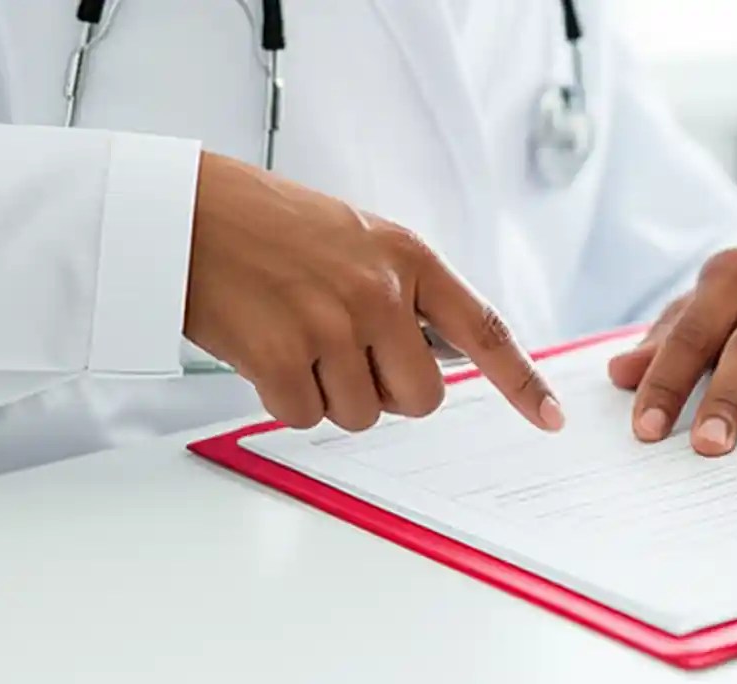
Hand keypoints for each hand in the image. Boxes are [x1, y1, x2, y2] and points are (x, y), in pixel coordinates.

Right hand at [184, 152, 561, 432]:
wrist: (187, 211)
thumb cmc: (270, 225)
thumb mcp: (359, 240)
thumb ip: (405, 293)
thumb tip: (435, 360)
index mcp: (410, 259)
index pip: (484, 329)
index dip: (521, 381)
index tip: (549, 418)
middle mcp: (381, 293)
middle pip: (421, 399)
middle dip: (388, 393)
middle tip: (346, 356)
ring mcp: (334, 326)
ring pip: (361, 416)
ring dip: (329, 394)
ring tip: (295, 337)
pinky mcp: (283, 357)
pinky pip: (305, 417)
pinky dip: (284, 398)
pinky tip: (265, 351)